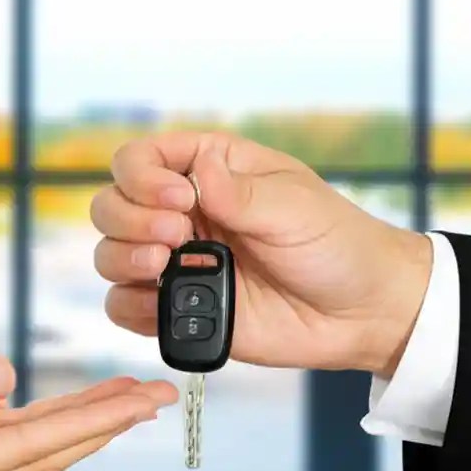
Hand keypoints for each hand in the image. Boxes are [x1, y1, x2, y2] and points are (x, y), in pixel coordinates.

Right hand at [0, 322, 177, 470]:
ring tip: (129, 395)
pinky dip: (38, 408)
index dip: (89, 424)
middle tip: (157, 397)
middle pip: (39, 452)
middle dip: (100, 424)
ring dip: (76, 416)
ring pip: (24, 439)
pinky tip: (70, 396)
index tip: (139, 402)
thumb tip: (9, 378)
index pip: (27, 448)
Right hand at [91, 132, 432, 377]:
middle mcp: (183, 214)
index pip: (139, 158)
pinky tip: (164, 304)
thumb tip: (195, 175)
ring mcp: (178, 262)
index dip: (142, 176)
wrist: (361, 312)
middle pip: (111, 204)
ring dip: (123, 259)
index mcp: (209, 171)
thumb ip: (240, 193)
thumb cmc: (337, 245)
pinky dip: (131, 306)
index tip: (180, 200)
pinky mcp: (179, 309)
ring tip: (165, 267)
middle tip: (176, 236)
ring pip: (109, 254)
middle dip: (130, 219)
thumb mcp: (294, 207)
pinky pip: (125, 307)